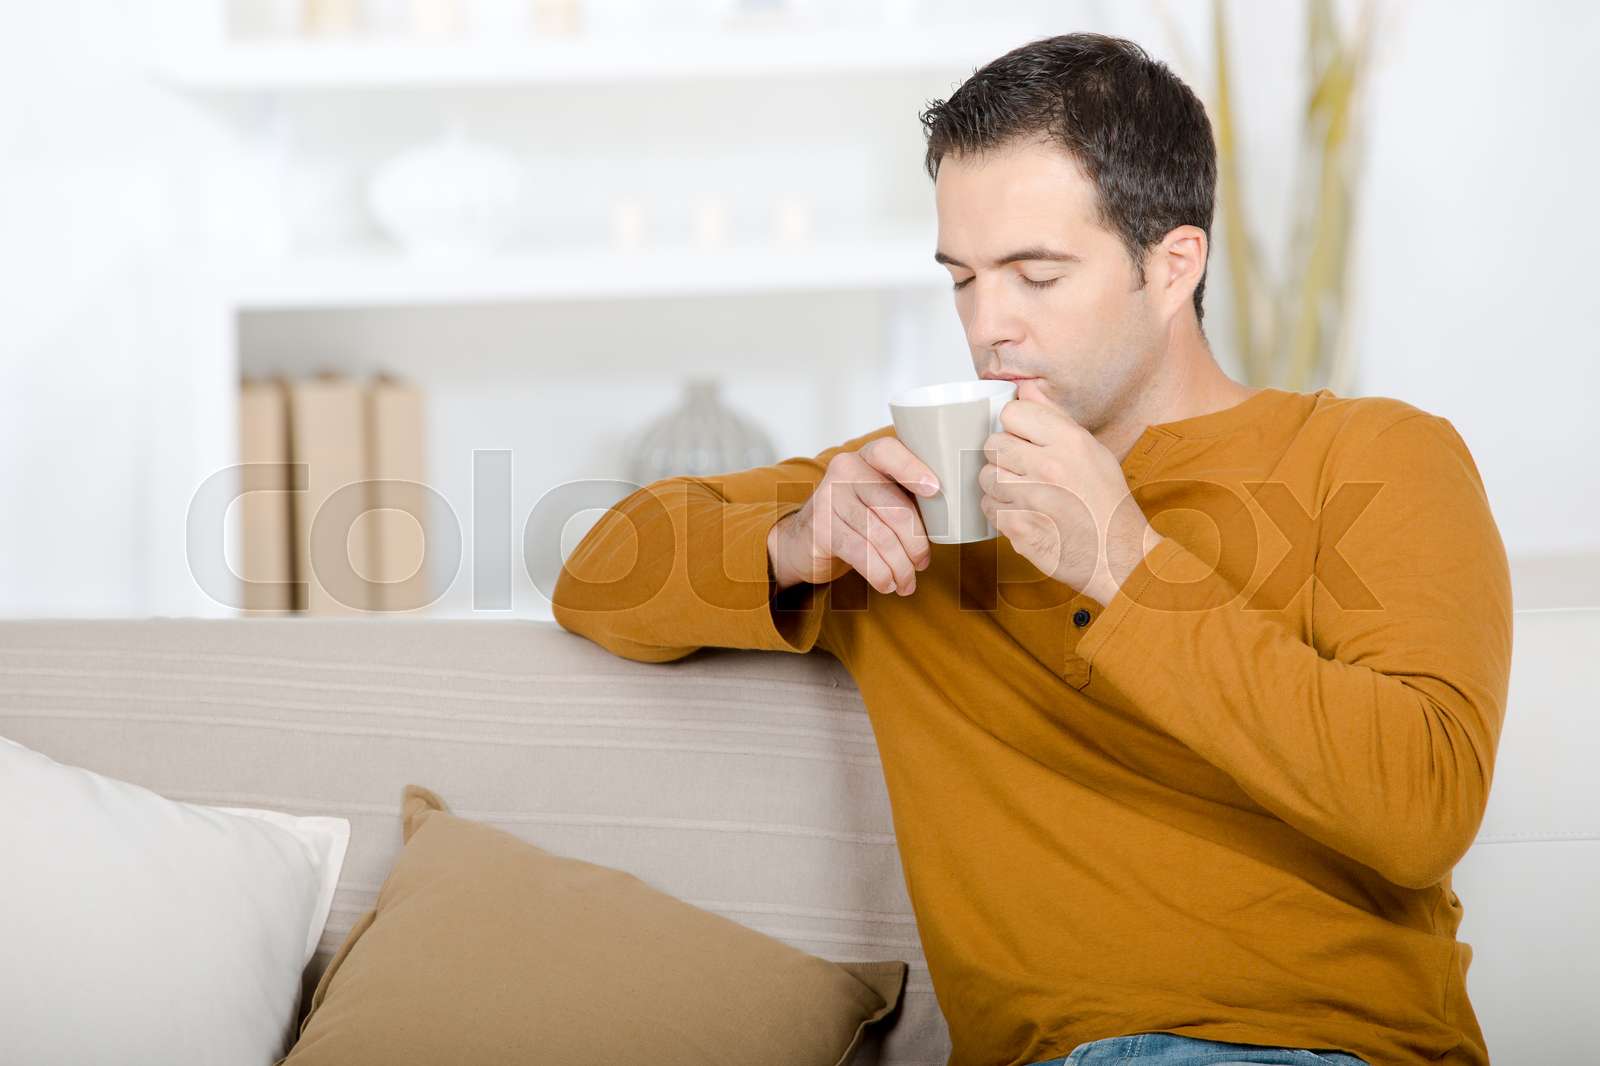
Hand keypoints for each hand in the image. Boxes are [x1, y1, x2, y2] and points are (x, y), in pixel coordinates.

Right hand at [768, 437, 938, 595]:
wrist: (803, 538)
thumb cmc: (857, 517)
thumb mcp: (881, 496)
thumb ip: (909, 495)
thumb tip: (951, 518)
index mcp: (868, 456)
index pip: (888, 451)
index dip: (913, 469)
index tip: (935, 490)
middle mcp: (845, 470)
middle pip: (895, 507)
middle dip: (916, 543)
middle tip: (922, 563)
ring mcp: (830, 497)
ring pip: (880, 536)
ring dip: (900, 567)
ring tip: (906, 582)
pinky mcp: (820, 527)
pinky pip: (861, 553)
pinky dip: (880, 574)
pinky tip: (887, 584)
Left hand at [978, 379, 1155, 606]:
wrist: (1120, 556)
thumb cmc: (1107, 504)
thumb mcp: (1094, 452)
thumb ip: (1056, 420)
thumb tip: (1024, 389)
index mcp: (1070, 441)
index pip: (1012, 413)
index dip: (1014, 427)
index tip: (1023, 441)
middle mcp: (1049, 466)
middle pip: (992, 444)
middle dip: (1002, 457)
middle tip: (1021, 471)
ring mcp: (1032, 498)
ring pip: (986, 476)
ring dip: (997, 486)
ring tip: (1021, 494)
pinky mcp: (1019, 527)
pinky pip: (988, 508)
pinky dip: (1000, 512)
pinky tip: (1022, 515)